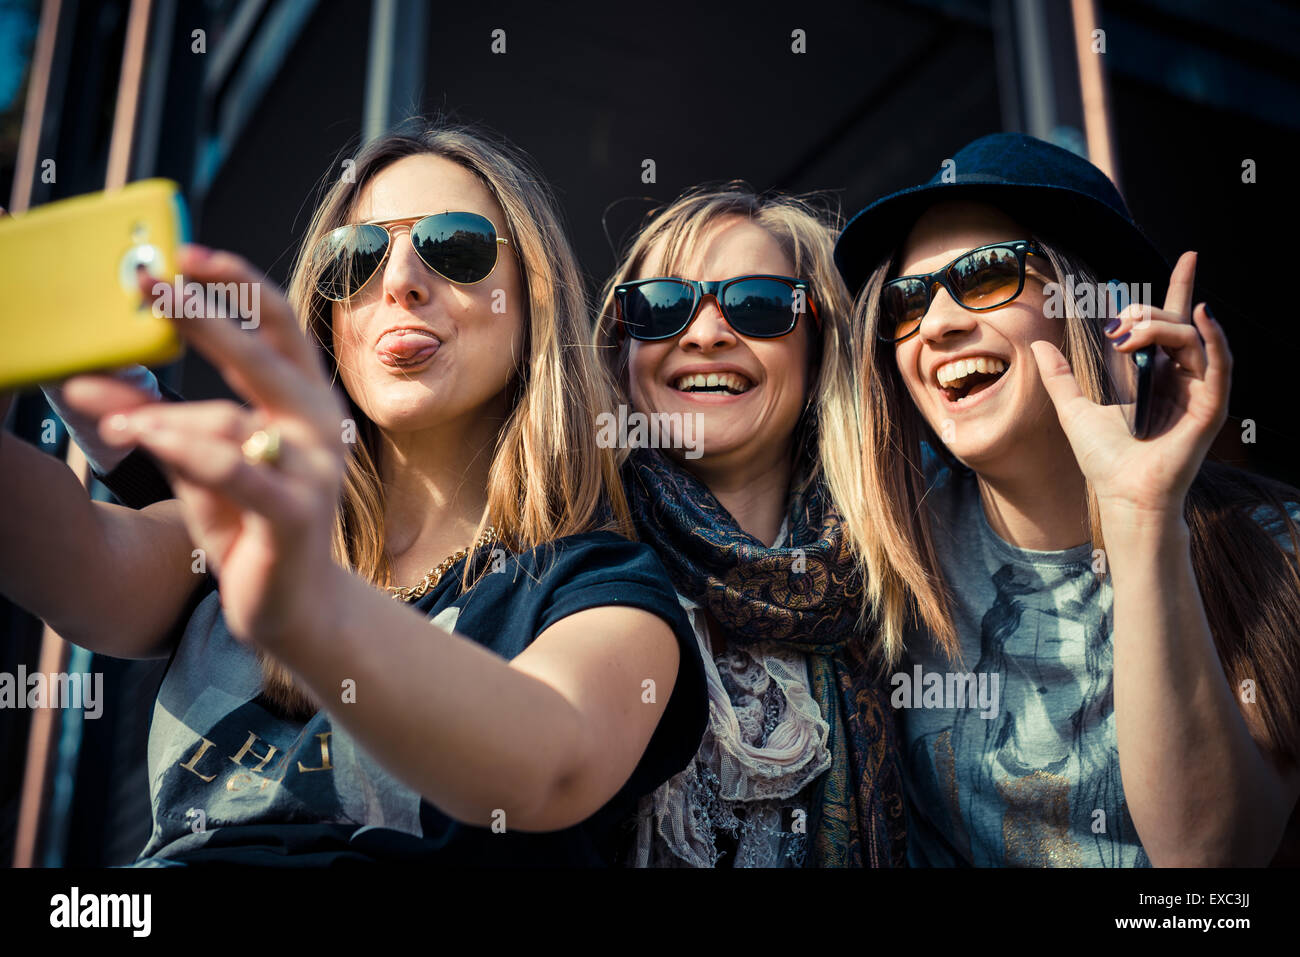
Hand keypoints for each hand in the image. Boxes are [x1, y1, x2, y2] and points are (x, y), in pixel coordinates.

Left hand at [71, 245, 348, 647]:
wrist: (291, 605)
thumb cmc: (246, 524)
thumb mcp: (195, 462)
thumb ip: (155, 420)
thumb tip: (84, 382)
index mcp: (305, 402)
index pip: (278, 327)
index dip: (238, 285)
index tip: (187, 254)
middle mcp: (321, 426)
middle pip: (266, 356)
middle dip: (207, 318)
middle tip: (151, 288)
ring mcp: (315, 470)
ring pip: (231, 419)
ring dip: (162, 414)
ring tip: (110, 414)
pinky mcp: (295, 514)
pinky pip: (232, 469)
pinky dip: (180, 447)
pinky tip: (134, 432)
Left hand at [1029, 251, 1229, 521]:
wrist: (1121, 495)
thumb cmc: (1105, 460)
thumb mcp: (1073, 409)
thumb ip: (1058, 378)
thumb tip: (1038, 345)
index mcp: (1155, 375)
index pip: (1172, 323)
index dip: (1180, 289)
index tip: (1187, 257)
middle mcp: (1180, 379)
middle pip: (1177, 325)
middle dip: (1148, 313)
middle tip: (1119, 324)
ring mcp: (1198, 392)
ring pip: (1191, 338)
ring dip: (1161, 326)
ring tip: (1130, 333)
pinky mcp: (1209, 408)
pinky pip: (1219, 365)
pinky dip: (1214, 338)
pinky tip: (1201, 316)